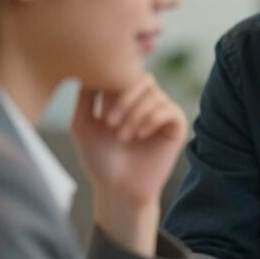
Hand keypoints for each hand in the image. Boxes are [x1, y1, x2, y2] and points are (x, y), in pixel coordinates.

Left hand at [71, 74, 187, 254]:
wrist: (118, 189)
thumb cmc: (100, 159)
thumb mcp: (83, 124)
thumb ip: (85, 96)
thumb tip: (91, 69)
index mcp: (126, 97)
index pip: (125, 73)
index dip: (112, 86)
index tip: (100, 111)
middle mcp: (147, 101)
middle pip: (144, 78)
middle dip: (125, 97)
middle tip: (109, 122)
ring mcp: (163, 112)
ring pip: (155, 96)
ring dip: (135, 115)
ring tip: (122, 137)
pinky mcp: (177, 126)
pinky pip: (169, 111)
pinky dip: (151, 120)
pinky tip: (139, 136)